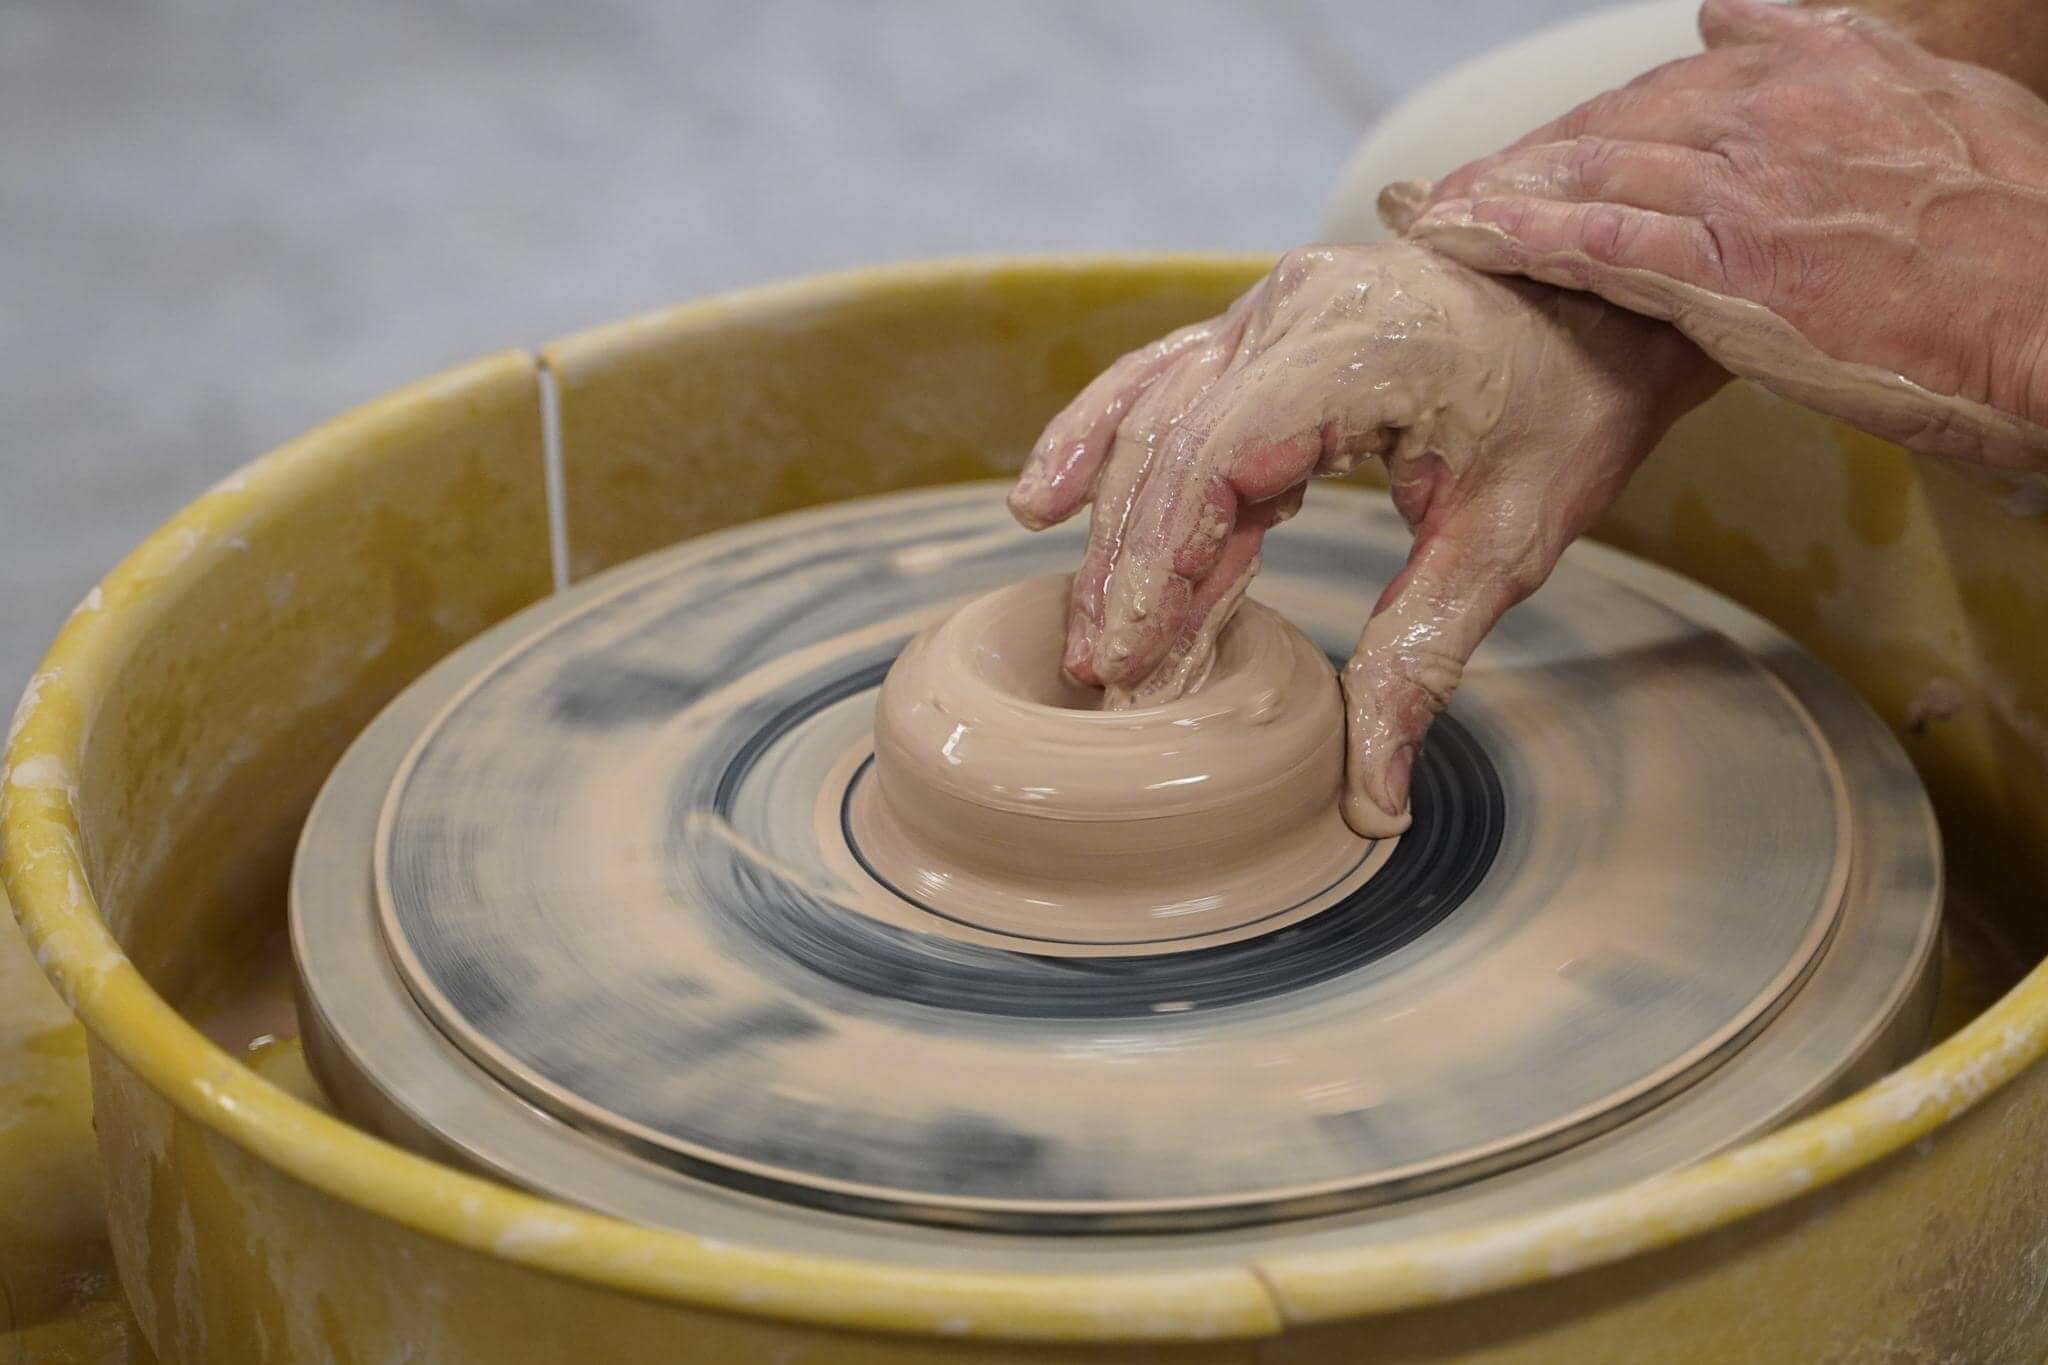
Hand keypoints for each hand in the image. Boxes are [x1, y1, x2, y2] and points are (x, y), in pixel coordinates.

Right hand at [1008, 242, 1712, 835]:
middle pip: (1169, 449)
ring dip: (1114, 532)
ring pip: (1153, 423)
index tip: (1126, 659)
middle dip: (1128, 572)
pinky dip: (1099, 442)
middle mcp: (1294, 308)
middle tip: (1102, 678)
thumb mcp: (1507, 545)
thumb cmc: (1561, 411)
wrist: (1595, 304)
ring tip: (1088, 636)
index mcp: (1360, 345)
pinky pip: (1157, 383)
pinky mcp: (1256, 325)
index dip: (1159, 566)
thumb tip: (1371, 801)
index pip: (1217, 460)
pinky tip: (1042, 501)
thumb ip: (1420, 659)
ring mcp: (1266, 306)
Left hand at [1395, 0, 2047, 468]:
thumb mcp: (1942, 98)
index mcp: (1824, 67)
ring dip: (1503, 192)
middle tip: (1464, 187)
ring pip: (1590, 171)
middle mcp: (1772, 111)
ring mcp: (1744, 187)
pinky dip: (1519, 236)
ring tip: (1439, 213)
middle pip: (1616, 122)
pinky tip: (1464, 240)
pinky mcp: (1727, 265)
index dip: (1599, 121)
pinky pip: (1594, 239)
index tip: (1547, 148)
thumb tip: (1735, 15)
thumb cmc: (2022, 227)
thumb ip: (1836, 52)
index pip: (1673, 82)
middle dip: (1533, 155)